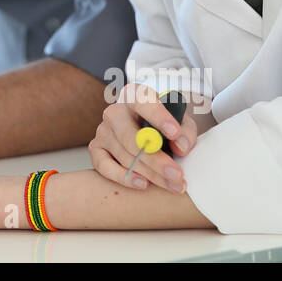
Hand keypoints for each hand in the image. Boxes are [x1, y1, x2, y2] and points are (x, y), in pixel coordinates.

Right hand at [89, 82, 207, 192]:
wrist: (146, 131)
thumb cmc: (164, 126)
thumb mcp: (181, 123)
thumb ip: (185, 132)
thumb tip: (180, 147)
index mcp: (134, 96)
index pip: (142, 101)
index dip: (158, 117)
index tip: (175, 133)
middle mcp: (114, 112)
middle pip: (130, 136)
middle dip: (155, 158)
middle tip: (177, 174)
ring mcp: (103, 131)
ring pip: (124, 155)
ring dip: (150, 173)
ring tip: (173, 184)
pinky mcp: (96, 149)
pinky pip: (104, 165)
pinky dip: (123, 177)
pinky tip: (143, 183)